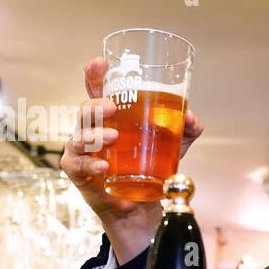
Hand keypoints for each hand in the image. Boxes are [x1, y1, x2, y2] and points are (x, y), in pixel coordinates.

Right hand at [61, 57, 204, 261]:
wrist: (141, 205)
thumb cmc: (151, 166)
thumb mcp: (174, 144)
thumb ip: (186, 127)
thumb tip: (190, 117)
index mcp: (110, 116)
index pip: (97, 90)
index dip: (95, 75)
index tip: (99, 64)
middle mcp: (92, 128)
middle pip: (86, 109)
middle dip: (96, 105)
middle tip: (113, 107)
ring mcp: (82, 150)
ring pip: (80, 135)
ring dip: (95, 134)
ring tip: (112, 137)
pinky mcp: (78, 172)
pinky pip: (78, 165)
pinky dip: (90, 165)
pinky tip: (103, 166)